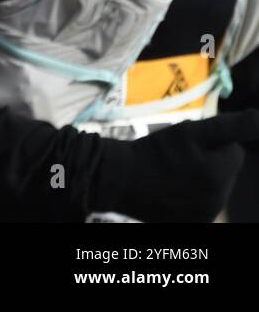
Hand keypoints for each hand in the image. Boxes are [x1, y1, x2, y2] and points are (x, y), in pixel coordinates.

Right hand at [95, 110, 258, 221]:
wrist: (118, 179)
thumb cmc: (154, 150)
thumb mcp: (190, 131)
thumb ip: (230, 127)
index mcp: (222, 175)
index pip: (234, 153)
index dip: (212, 143)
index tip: (188, 144)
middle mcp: (219, 199)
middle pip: (225, 172)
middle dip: (208, 163)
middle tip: (178, 158)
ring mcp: (205, 215)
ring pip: (213, 189)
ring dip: (199, 179)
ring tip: (171, 173)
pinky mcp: (191, 224)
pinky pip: (200, 204)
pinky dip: (190, 197)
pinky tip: (170, 190)